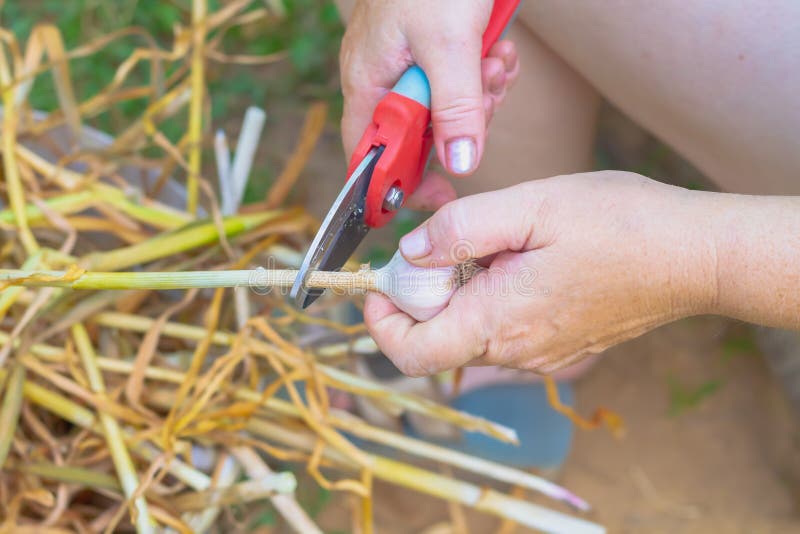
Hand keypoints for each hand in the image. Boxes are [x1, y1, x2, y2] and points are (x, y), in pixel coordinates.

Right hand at [339, 0, 519, 209]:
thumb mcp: (449, 45)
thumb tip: (461, 166)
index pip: (370, 155)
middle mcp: (384, 77)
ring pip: (447, 111)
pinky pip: (462, 83)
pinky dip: (486, 75)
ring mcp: (411, 63)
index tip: (442, 198)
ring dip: (481, 97)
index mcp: (367, 80)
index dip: (401, 185)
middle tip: (487, 99)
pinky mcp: (438, 51)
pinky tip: (499, 52)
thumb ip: (455, 109)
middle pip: (419, 137)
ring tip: (496, 64)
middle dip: (461, 127)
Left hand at [364, 171, 719, 375]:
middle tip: (442, 243)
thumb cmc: (620, 224)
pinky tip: (519, 260)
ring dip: (458, 293)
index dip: (381, 321)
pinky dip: (489, 298)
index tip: (381, 281)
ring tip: (491, 243)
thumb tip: (410, 253)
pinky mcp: (559, 345)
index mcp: (499, 323)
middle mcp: (516, 352)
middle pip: (437, 339)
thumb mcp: (530, 207)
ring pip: (469, 333)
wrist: (695, 256)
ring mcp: (540, 354)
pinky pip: (503, 330)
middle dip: (422, 295)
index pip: (412, 353)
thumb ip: (459, 230)